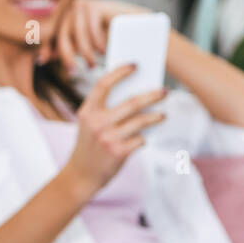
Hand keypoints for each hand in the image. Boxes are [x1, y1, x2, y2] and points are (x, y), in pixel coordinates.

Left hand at [37, 0, 150, 69]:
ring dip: (86, 54)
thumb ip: (66, 47)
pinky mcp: (95, 6)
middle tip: (74, 71)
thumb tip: (43, 58)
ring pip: (78, 36)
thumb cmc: (108, 37)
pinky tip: (103, 52)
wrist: (134, 24)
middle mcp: (71, 9)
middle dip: (68, 57)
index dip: (47, 48)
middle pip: (63, 37)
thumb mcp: (83, 43)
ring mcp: (83, 5)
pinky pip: (91, 29)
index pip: (53, 35)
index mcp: (66, 16)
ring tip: (92, 65)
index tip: (43, 61)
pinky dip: (97, 43)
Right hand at [60, 64, 166, 195]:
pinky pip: (140, 140)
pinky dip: (144, 138)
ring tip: (163, 115)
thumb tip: (137, 95)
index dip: (120, 72)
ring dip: (155, 116)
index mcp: (87, 112)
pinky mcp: (118, 153)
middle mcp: (97, 123)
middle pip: (132, 102)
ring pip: (140, 121)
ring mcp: (108, 138)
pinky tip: (145, 138)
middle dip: (151, 95)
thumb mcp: (88, 125)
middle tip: (163, 91)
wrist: (80, 177)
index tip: (135, 65)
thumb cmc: (88, 147)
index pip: (104, 84)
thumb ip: (104, 110)